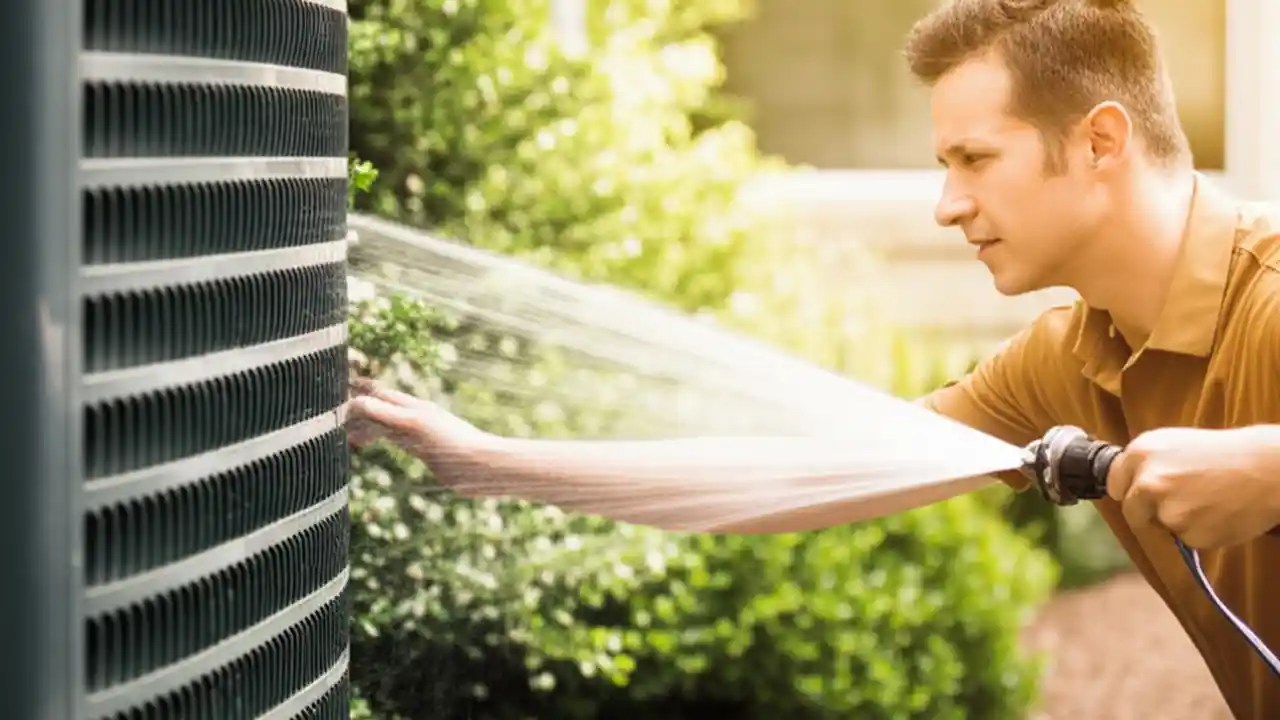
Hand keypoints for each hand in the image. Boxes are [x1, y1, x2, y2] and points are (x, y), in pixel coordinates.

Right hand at [346, 377, 494, 489]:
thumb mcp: (415, 426)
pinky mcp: (425, 449)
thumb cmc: (454, 445)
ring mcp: (419, 432)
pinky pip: (394, 438)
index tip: (332, 383)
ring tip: (343, 433)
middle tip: (329, 412)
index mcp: (412, 407)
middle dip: (356, 407)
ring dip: (363, 424)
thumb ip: (385, 414)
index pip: (377, 392)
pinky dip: (376, 437)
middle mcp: (414, 415)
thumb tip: (353, 402)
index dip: (356, 387)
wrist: (483, 467)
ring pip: (384, 423)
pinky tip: (369, 444)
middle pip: (379, 405)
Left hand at [1106, 426, 1279, 548]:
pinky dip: (1203, 531)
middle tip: (1183, 502)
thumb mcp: (1176, 444)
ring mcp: (1166, 509)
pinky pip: (1188, 539)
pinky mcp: (1188, 533)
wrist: (1268, 467)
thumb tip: (1130, 486)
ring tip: (1210, 500)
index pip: (1114, 483)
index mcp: (1140, 452)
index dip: (1130, 491)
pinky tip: (1221, 512)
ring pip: (1163, 526)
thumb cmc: (1226, 453)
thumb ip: (1148, 464)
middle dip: (1151, 512)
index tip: (1144, 494)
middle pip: (1132, 511)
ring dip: (1181, 521)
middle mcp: (1146, 481)